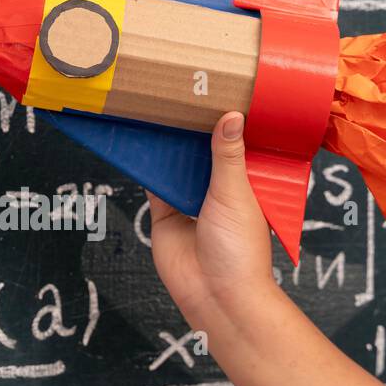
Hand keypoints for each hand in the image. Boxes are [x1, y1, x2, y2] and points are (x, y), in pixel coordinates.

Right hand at [147, 111, 279, 324]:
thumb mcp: (235, 193)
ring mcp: (190, 202)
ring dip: (167, 146)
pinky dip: (147, 167)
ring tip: (158, 110)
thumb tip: (231, 115)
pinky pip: (154, 185)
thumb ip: (227, 155)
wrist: (215, 294)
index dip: (227, 122)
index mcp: (245, 184)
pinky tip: (140, 142)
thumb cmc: (239, 249)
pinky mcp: (165, 215)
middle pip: (201, 153)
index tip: (217, 91)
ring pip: (176, 166)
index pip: (236, 145)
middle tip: (179, 93)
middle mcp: (217, 190)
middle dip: (191, 130)